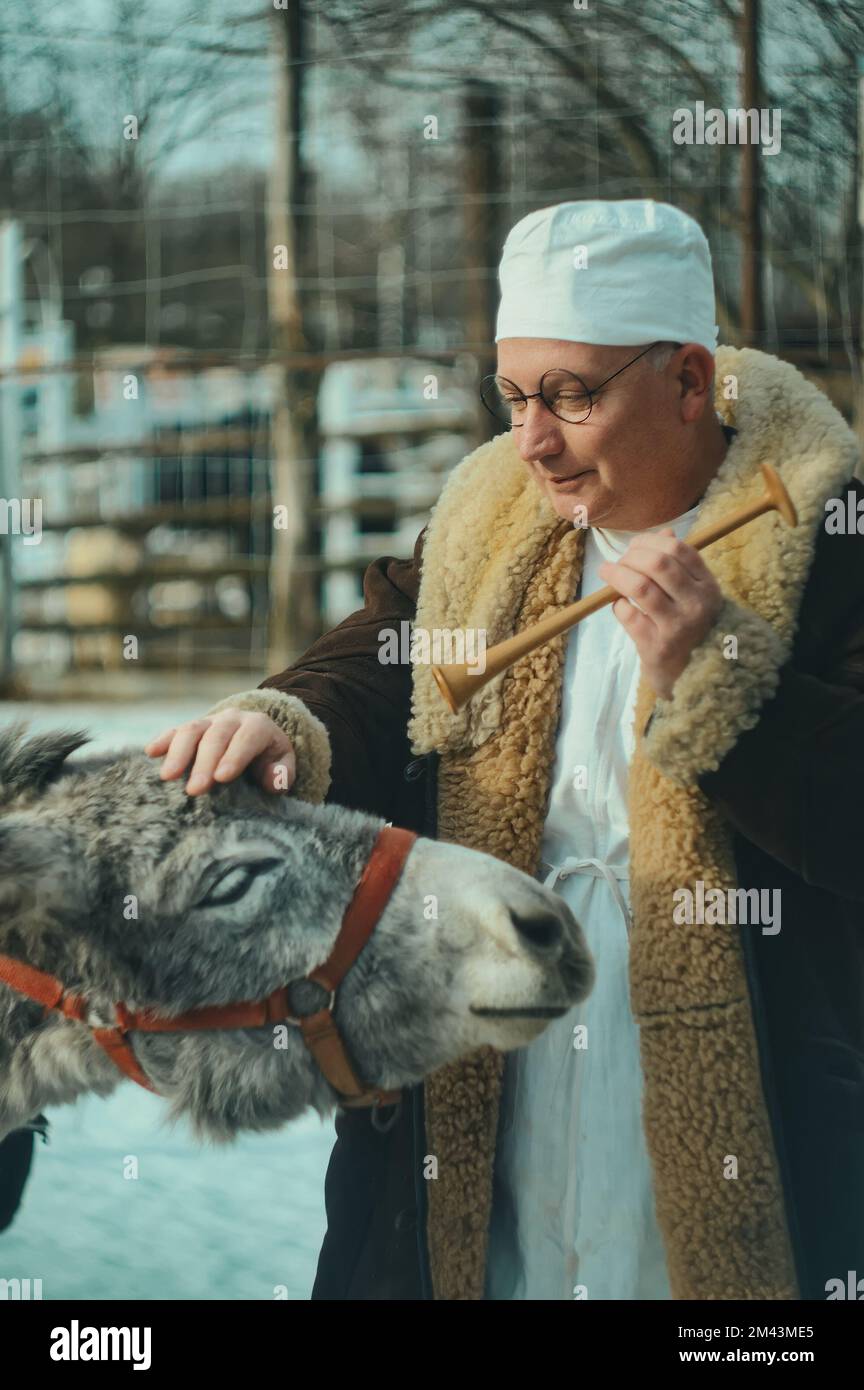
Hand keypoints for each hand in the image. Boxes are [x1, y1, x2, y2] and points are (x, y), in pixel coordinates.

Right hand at [144, 709, 295, 795]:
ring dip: (178, 752)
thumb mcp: (283, 765)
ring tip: (168, 777)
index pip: (246, 739)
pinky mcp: (191, 729)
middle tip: (195, 790)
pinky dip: (163, 740)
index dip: (234, 757)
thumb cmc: (269, 760)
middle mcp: (231, 719)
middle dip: (204, 763)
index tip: (221, 778)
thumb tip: (274, 780)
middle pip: (216, 736)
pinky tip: (151, 752)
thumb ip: (283, 774)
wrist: (256, 741)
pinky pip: (174, 731)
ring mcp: (209, 722)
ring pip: (192, 730)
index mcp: (258, 726)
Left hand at [597, 528, 722, 699]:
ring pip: (640, 586)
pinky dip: (617, 605)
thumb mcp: (695, 596)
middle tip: (618, 562)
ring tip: (606, 572)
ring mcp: (677, 627)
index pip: (678, 549)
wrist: (698, 677)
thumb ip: (680, 566)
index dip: (650, 541)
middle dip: (631, 556)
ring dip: (616, 575)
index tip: (634, 546)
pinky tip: (619, 606)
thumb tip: (663, 532)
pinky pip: (628, 614)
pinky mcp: (656, 647)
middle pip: (658, 563)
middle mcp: (697, 604)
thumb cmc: (691, 629)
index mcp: (708, 586)